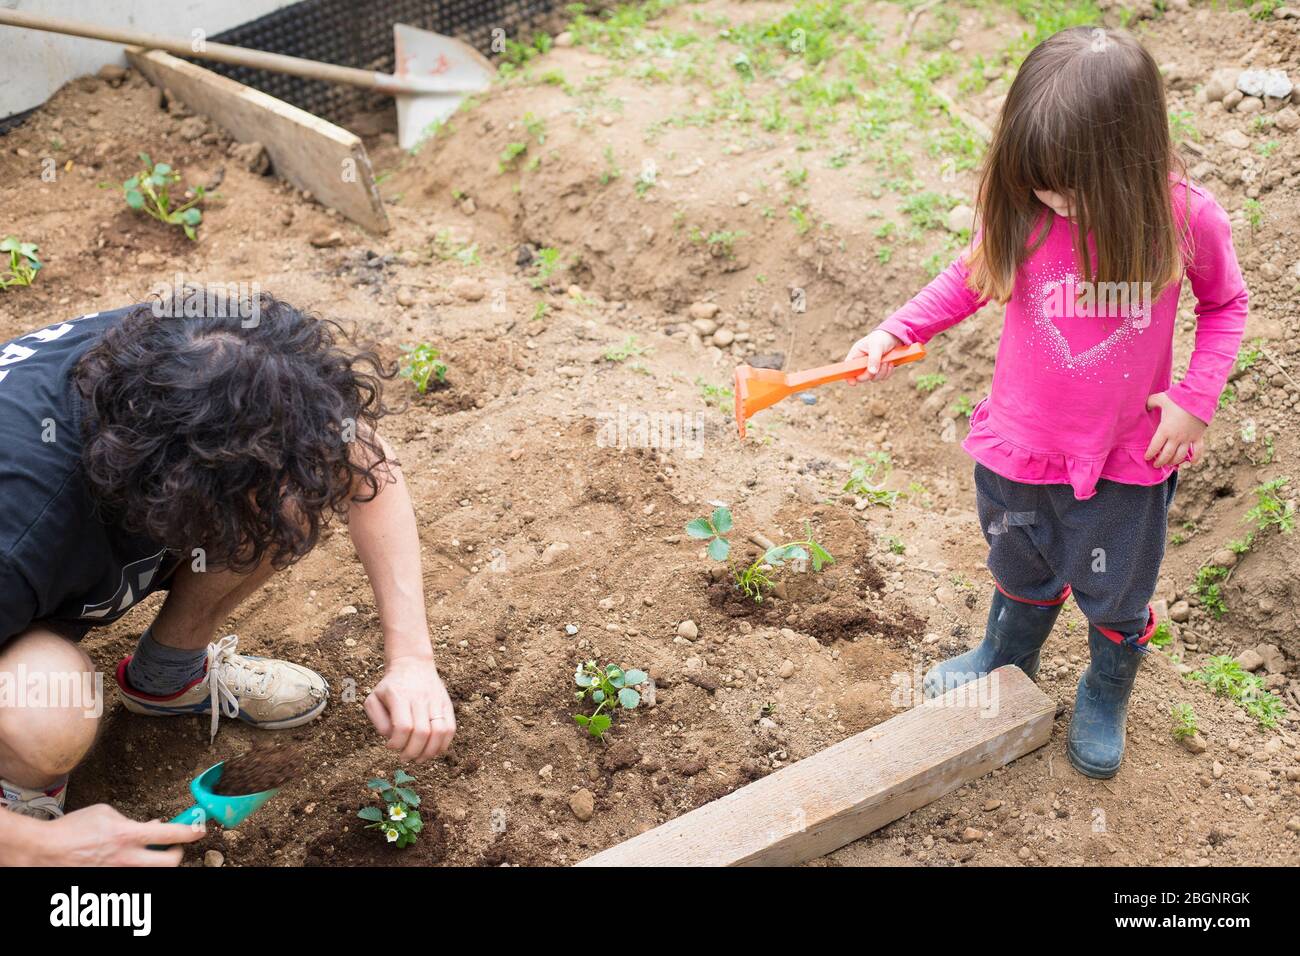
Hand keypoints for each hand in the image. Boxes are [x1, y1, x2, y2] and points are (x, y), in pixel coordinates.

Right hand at [35, 804, 202, 865]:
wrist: (45, 851)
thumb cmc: (74, 829)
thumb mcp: (107, 814)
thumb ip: (134, 820)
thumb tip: (154, 826)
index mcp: (127, 836)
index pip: (170, 835)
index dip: (191, 832)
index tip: (201, 829)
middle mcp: (126, 858)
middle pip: (171, 863)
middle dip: (179, 854)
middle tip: (176, 846)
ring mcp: (119, 873)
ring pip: (153, 871)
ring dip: (156, 861)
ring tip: (148, 851)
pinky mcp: (111, 881)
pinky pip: (133, 874)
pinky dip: (136, 865)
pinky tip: (127, 857)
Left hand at [364, 653, 455, 760]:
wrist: (413, 664)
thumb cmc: (390, 687)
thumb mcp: (373, 699)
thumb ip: (378, 721)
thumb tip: (391, 738)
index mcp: (399, 696)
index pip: (403, 727)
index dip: (397, 743)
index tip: (391, 747)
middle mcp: (420, 698)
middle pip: (422, 732)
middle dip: (413, 752)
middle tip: (405, 758)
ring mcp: (436, 700)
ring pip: (440, 732)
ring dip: (430, 752)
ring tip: (420, 758)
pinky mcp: (446, 704)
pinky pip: (450, 728)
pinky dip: (443, 744)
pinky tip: (433, 751)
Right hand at [844, 329, 902, 382]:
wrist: (894, 337)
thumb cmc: (881, 338)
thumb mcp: (877, 346)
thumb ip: (873, 359)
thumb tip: (872, 372)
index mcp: (856, 355)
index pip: (848, 368)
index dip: (849, 376)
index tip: (853, 383)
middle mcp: (861, 363)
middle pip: (861, 377)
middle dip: (872, 373)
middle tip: (881, 364)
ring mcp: (871, 367)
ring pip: (874, 379)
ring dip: (882, 371)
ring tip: (887, 360)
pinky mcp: (880, 370)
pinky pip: (882, 377)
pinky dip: (888, 372)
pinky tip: (890, 363)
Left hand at [1144, 392, 1206, 467]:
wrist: (1199, 398)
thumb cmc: (1178, 398)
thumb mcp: (1160, 399)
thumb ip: (1150, 402)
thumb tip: (1145, 405)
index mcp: (1165, 430)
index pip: (1155, 447)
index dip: (1150, 454)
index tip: (1147, 457)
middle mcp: (1176, 437)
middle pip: (1167, 455)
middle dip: (1160, 461)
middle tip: (1156, 465)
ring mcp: (1188, 438)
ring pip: (1180, 456)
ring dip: (1174, 462)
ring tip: (1169, 464)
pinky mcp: (1199, 437)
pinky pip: (1198, 451)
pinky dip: (1196, 458)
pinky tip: (1192, 463)